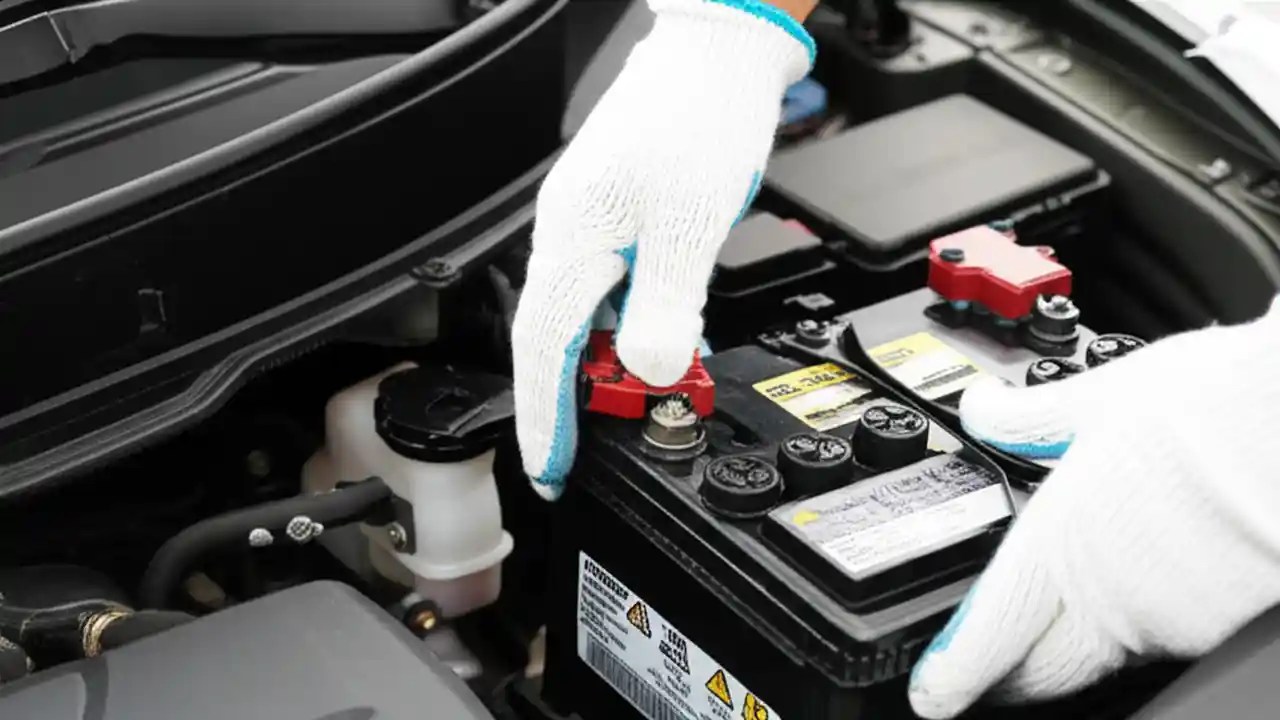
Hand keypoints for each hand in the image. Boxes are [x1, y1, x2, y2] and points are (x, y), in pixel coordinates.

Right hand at [511, 0, 814, 498]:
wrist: (720, 52)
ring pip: (586, 318)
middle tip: (589, 451)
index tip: (548, 469)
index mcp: (574, 240)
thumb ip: (666, 307)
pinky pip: (612, 290)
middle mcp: (571, 234)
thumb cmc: (701, 117)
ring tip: (632, 407)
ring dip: (605, 367)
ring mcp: (593, 223)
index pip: (544, 350)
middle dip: (570, 403)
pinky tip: (660, 342)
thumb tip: (648, 371)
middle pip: (556, 339)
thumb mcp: (691, 225)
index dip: (544, 418)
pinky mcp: (620, 216)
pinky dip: (629, 328)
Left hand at [909, 298, 1279, 718]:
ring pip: (1103, 658)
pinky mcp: (1217, 626)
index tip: (932, 692)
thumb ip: (1029, 416)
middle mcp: (1110, 597)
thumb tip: (983, 410)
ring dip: (1073, 645)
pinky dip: (1138, 627)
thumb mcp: (1098, 396)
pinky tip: (1142, 589)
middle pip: (1042, 670)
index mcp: (1061, 542)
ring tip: (1062, 617)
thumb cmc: (1214, 405)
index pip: (990, 635)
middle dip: (1006, 675)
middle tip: (985, 667)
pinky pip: (1162, 642)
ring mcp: (1169, 620)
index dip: (953, 672)